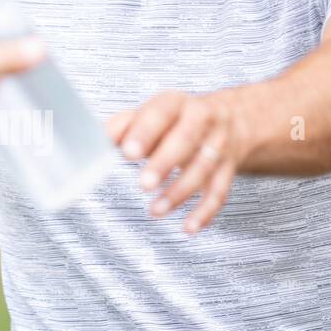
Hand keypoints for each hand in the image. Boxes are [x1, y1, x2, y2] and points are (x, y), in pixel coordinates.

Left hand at [107, 89, 251, 232]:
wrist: (232, 118)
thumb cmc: (178, 119)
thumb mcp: (152, 114)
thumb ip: (124, 126)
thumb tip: (97, 139)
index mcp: (176, 103)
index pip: (160, 113)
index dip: (144, 133)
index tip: (128, 152)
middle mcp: (202, 120)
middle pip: (185, 140)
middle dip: (164, 163)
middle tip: (143, 183)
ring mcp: (219, 144)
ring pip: (203, 168)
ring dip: (179, 192)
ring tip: (156, 210)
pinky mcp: (228, 169)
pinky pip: (219, 192)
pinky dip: (204, 211)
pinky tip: (188, 227)